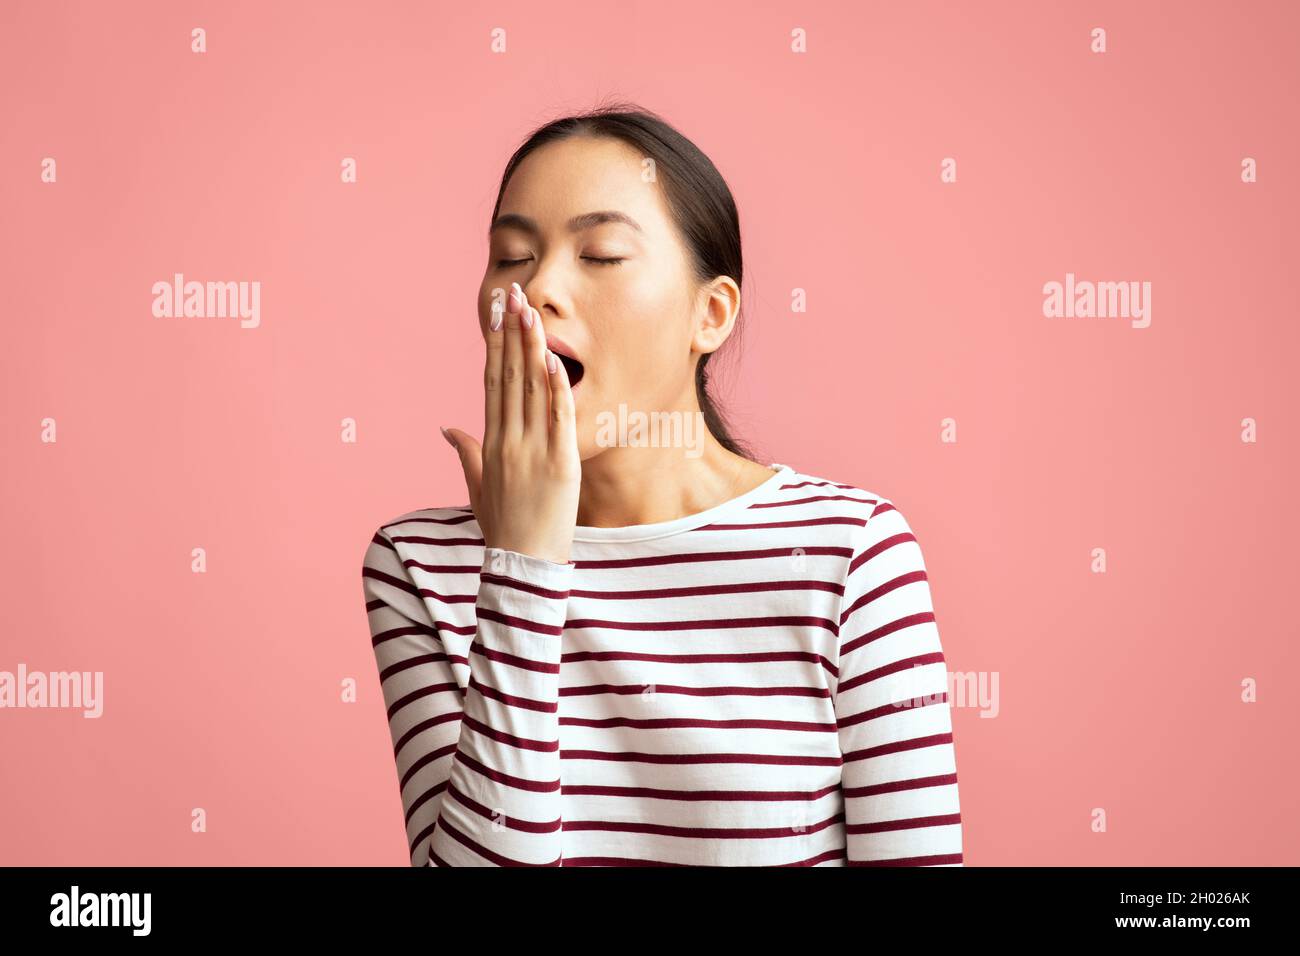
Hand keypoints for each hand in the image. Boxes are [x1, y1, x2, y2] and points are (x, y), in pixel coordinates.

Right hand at [441, 283, 580, 564]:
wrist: (522, 566)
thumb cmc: (503, 529)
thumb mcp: (477, 488)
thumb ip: (465, 453)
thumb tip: (446, 427)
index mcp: (490, 443)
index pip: (491, 382)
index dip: (494, 345)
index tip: (496, 314)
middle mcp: (507, 441)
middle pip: (509, 376)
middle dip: (511, 333)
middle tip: (512, 295)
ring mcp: (532, 451)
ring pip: (531, 390)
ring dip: (531, 348)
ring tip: (531, 312)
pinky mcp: (559, 465)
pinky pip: (558, 419)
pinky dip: (556, 389)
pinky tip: (555, 359)